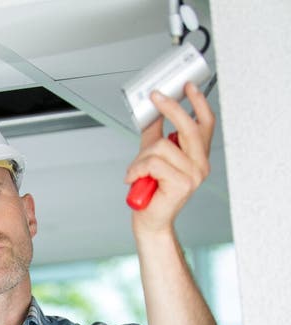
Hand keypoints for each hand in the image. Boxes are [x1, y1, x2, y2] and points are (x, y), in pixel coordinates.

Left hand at [124, 82, 214, 231]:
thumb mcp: (152, 158)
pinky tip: (135, 178)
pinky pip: (153, 162)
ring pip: (162, 146)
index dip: (198, 103)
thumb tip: (152, 113)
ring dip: (141, 157)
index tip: (187, 87)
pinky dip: (137, 169)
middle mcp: (200, 165)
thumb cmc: (152, 194)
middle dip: (170, 108)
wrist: (150, 222)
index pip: (205, 124)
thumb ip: (155, 136)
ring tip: (136, 172)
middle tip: (156, 97)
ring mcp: (194, 175)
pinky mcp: (182, 184)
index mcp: (197, 157)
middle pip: (188, 127)